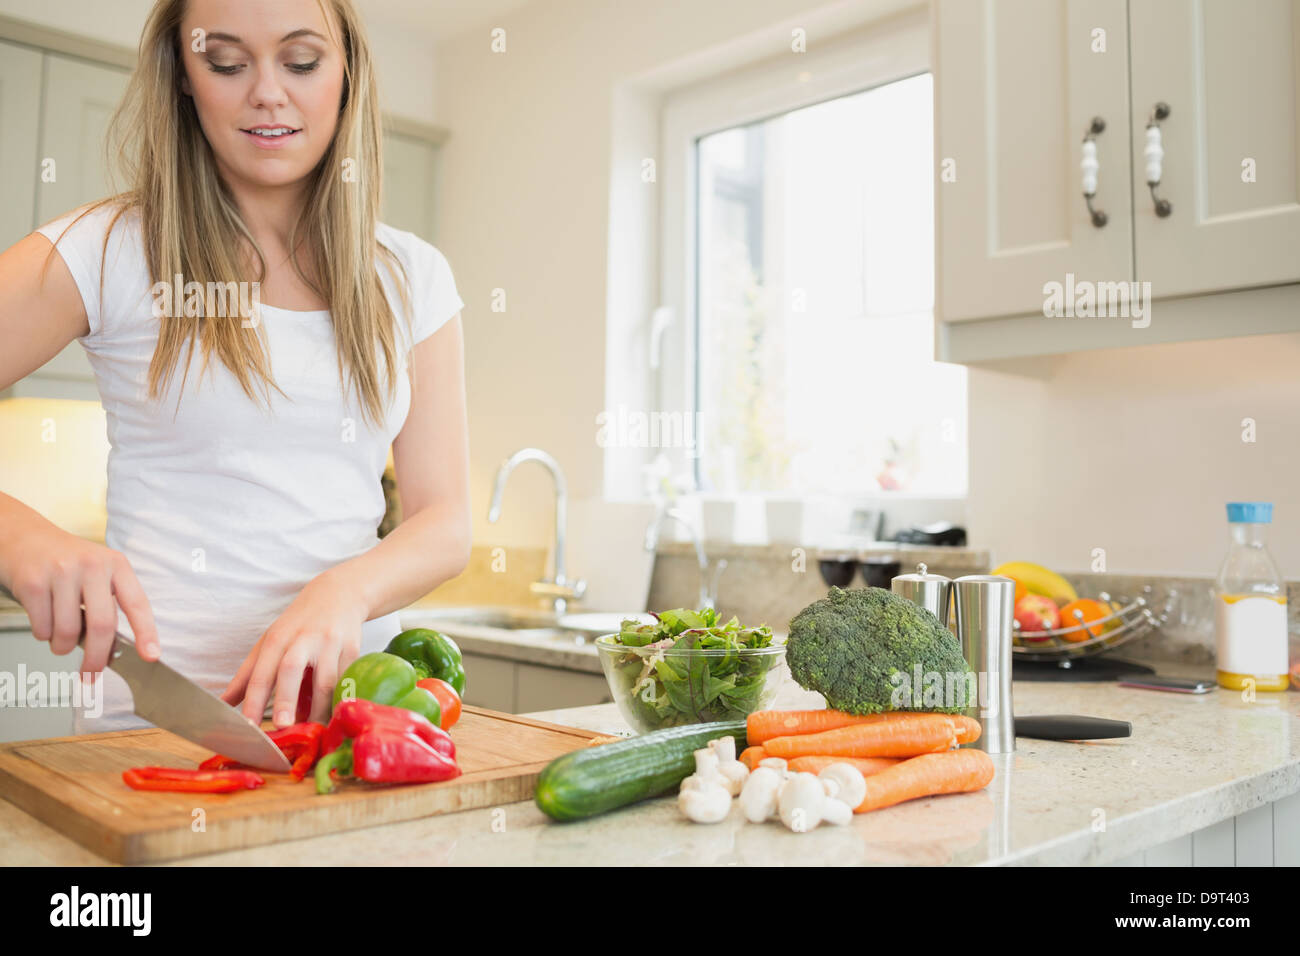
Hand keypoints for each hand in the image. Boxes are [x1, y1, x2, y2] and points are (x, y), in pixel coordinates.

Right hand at [3, 524, 158, 673]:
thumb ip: (108, 603)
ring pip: (68, 632)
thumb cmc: (65, 560)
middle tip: (91, 674)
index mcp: (116, 564)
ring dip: (62, 647)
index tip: (151, 655)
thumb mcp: (97, 571)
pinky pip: (42, 628)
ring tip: (60, 639)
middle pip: (102, 625)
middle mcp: (92, 565)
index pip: (137, 603)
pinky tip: (43, 621)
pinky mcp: (33, 582)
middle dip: (97, 658)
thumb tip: (112, 650)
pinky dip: (43, 635)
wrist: (22, 536)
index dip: (146, 632)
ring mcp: (61, 572)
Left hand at [221, 571, 367, 726]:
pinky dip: (340, 698)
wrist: (339, 594)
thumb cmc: (298, 624)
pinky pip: (347, 679)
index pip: (261, 673)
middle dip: (286, 698)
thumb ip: (247, 675)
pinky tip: (336, 713)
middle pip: (291, 669)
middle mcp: (302, 639)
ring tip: (315, 730)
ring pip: (326, 679)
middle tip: (283, 724)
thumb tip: (222, 704)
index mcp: (277, 639)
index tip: (248, 725)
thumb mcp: (269, 642)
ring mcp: (330, 643)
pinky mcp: (353, 649)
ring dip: (320, 707)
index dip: (253, 700)